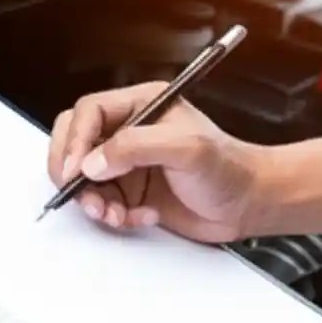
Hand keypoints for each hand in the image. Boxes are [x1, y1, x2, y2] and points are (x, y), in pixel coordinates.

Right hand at [47, 82, 266, 242]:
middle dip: (73, 171)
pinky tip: (142, 217)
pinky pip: (104, 203)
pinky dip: (114, 215)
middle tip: (81, 193)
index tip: (76, 170)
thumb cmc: (229, 168)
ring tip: (114, 214)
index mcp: (141, 105)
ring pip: (85, 178)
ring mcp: (129, 164)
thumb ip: (135, 148)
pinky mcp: (133, 193)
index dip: (76, 140)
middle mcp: (130, 131)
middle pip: (76, 142)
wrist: (249, 204)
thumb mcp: (186, 149)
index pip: (89, 113)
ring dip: (93, 200)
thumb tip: (92, 163)